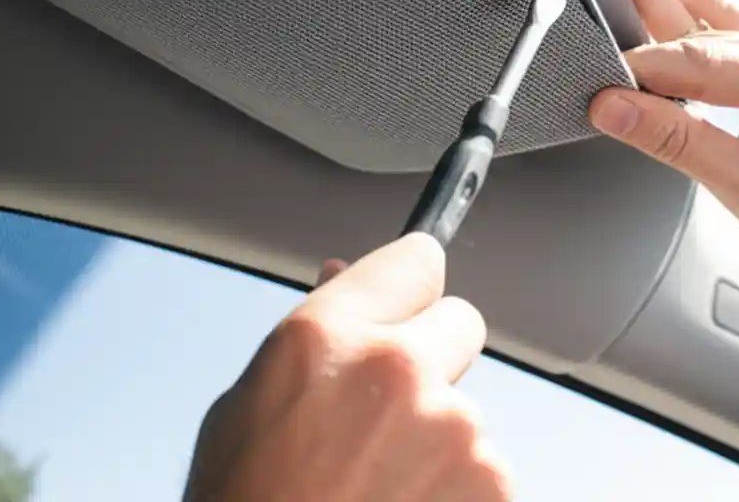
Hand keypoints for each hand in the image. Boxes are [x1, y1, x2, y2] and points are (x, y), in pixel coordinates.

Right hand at [184, 234, 510, 501]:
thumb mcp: (247, 407)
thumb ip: (313, 335)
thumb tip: (347, 276)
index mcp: (327, 338)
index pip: (416, 259)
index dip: (411, 287)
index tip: (412, 300)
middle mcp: (398, 369)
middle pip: (460, 321)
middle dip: (434, 357)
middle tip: (391, 412)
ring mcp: (453, 430)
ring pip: (470, 405)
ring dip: (442, 436)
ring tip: (380, 486)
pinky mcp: (491, 485)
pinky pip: (487, 465)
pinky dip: (459, 487)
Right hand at [589, 0, 738, 295]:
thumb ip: (676, 141)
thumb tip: (614, 107)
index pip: (697, 59)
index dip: (638, 68)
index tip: (593, 82)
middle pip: (699, 29)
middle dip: (641, 24)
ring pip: (712, 16)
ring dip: (662, 2)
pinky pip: (727, 28)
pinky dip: (687, 17)